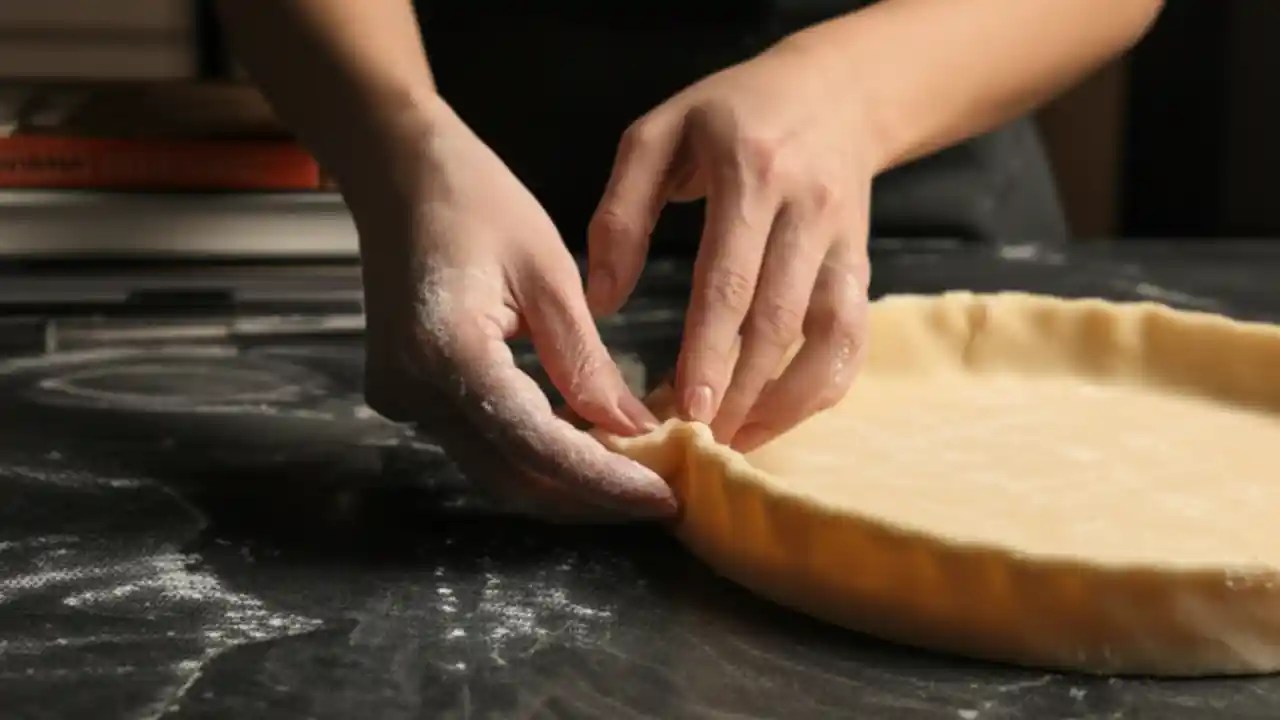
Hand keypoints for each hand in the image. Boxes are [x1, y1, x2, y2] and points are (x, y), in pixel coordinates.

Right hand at [356, 100, 672, 520]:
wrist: (395, 171)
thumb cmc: (476, 199)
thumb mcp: (547, 273)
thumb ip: (585, 361)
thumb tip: (632, 430)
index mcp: (448, 351)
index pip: (535, 445)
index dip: (602, 479)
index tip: (662, 498)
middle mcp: (413, 391)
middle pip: (511, 477)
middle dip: (588, 498)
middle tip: (658, 500)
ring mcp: (402, 399)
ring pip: (494, 470)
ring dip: (563, 481)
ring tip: (633, 478)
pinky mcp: (405, 396)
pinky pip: (478, 442)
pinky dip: (533, 454)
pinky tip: (584, 446)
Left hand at [587, 41, 873, 451]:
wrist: (837, 88)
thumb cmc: (728, 112)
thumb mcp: (658, 134)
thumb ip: (621, 213)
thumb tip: (601, 301)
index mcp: (750, 173)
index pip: (729, 278)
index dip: (709, 349)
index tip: (686, 407)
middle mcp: (806, 210)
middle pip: (779, 319)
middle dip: (740, 389)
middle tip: (701, 441)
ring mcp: (843, 240)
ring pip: (827, 336)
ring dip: (786, 399)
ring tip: (739, 440)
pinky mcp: (861, 262)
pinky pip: (852, 336)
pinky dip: (823, 385)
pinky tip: (781, 416)